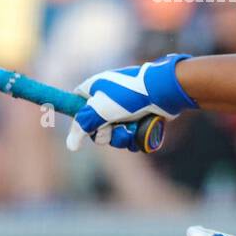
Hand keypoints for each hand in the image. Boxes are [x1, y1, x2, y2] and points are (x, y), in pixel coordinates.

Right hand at [66, 54, 197, 151]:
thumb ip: (81, 127)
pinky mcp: (141, 119)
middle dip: (105, 133)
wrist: (164, 92)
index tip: (87, 126)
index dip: (80, 119)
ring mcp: (126, 110)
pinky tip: (141, 132)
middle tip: (113, 128)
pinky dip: (135, 138)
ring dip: (122, 137)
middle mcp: (109, 99)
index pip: (77, 106)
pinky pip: (132, 137)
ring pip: (115, 135)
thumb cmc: (129, 95)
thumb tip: (71, 146)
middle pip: (96, 127)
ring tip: (131, 129)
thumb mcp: (99, 109)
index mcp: (94, 89)